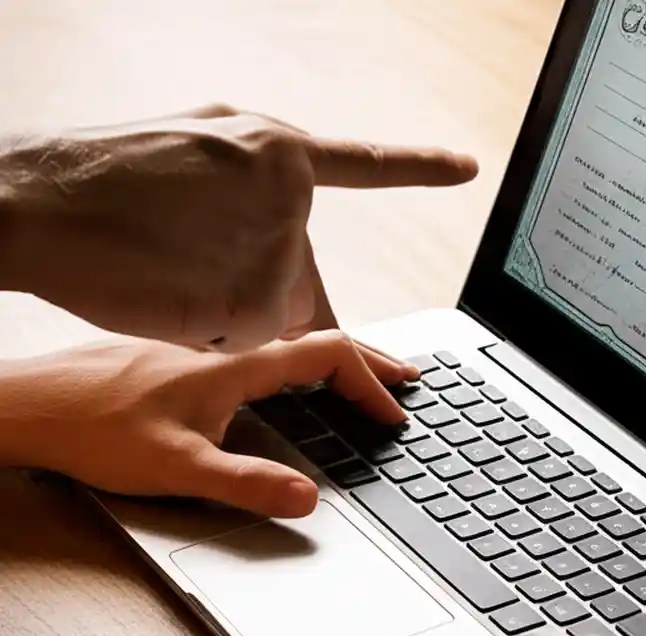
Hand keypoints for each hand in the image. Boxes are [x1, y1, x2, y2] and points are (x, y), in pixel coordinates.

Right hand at [0, 104, 477, 349]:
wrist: (39, 203)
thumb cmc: (100, 176)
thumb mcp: (192, 145)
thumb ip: (251, 179)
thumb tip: (281, 202)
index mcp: (278, 152)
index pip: (366, 164)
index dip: (420, 166)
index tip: (466, 166)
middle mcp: (293, 199)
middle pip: (295, 280)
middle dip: (255, 293)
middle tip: (190, 262)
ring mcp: (279, 251)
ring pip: (270, 318)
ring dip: (222, 313)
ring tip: (164, 268)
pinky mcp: (256, 305)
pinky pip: (245, 343)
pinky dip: (206, 334)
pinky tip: (166, 292)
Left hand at [0, 331, 417, 516]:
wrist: (26, 408)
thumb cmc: (91, 430)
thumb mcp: (178, 469)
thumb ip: (248, 483)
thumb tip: (308, 498)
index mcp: (236, 368)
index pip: (327, 355)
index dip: (371, 383)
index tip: (393, 412)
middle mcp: (224, 353)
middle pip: (315, 344)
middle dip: (369, 361)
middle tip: (406, 377)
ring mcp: (202, 355)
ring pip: (285, 349)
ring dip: (333, 362)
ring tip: (359, 379)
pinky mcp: (179, 366)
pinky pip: (258, 357)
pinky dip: (295, 367)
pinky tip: (283, 388)